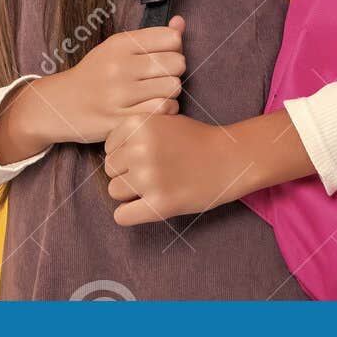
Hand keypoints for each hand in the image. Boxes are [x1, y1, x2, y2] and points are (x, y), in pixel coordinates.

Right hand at [30, 15, 187, 144]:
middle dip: (174, 72)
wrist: (61, 103)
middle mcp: (119, 66)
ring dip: (170, 93)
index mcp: (119, 44)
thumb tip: (180, 22)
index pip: (171, 38)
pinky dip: (166, 110)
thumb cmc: (95, 75)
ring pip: (173, 87)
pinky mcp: (122, 118)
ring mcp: (119, 94)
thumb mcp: (117, 48)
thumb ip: (152, 37)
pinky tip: (155, 108)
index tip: (162, 57)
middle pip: (176, 63)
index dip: (173, 49)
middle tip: (160, 78)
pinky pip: (163, 110)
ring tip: (157, 94)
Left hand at [103, 108, 318, 225]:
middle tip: (150, 173)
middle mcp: (139, 149)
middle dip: (126, 172)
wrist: (230, 158)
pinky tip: (143, 207)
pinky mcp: (160, 204)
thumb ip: (134, 131)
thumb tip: (107, 153)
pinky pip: (122, 216)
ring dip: (129, 193)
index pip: (108, 147)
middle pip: (109, 169)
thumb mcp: (163, 120)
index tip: (142, 157)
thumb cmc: (195, 140)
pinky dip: (128, 214)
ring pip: (114, 191)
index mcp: (138, 125)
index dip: (123, 153)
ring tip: (151, 188)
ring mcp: (149, 178)